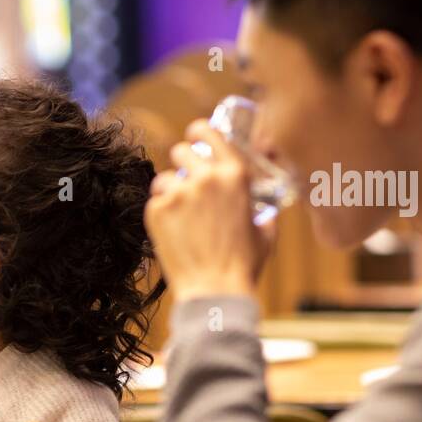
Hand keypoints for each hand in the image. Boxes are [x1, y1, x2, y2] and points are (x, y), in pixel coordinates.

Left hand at [146, 120, 274, 301]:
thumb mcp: (265, 232)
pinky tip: (174, 232)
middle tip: (186, 180)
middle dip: (182, 163)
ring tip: (180, 213)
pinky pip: (155, 202)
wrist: (214, 290)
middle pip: (180, 150)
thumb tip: (264, 209)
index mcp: (234, 174)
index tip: (194, 136)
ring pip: (165, 178)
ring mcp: (178, 194)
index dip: (198, 131)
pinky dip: (162, 214)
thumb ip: (263, 212)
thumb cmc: (242, 265)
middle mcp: (205, 178)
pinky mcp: (156, 211)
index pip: (208, 132)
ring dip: (171, 191)